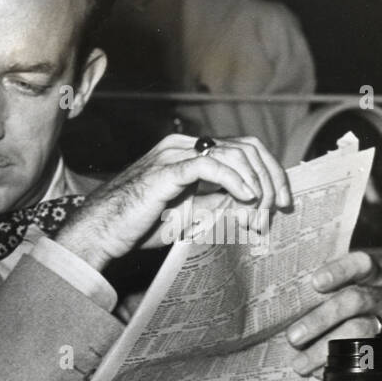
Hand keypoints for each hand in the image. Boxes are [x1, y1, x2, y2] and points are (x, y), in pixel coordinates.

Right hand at [57, 134, 293, 271]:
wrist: (101, 233)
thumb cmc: (136, 226)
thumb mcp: (189, 216)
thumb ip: (219, 206)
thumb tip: (256, 207)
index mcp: (189, 155)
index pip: (243, 151)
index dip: (269, 173)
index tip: (280, 201)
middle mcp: (184, 147)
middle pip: (247, 147)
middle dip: (272, 176)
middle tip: (279, 207)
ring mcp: (174, 156)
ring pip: (235, 153)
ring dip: (257, 183)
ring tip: (261, 210)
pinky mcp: (167, 170)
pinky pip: (212, 166)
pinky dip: (236, 181)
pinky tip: (247, 198)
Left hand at [285, 253, 381, 375]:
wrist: (353, 343)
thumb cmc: (327, 314)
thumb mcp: (322, 299)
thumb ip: (308, 296)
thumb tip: (271, 303)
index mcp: (368, 275)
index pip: (360, 264)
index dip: (340, 270)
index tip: (315, 282)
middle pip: (355, 300)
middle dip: (320, 318)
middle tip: (293, 336)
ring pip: (361, 329)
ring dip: (325, 347)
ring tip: (300, 362)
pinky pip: (366, 355)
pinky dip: (337, 363)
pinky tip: (318, 371)